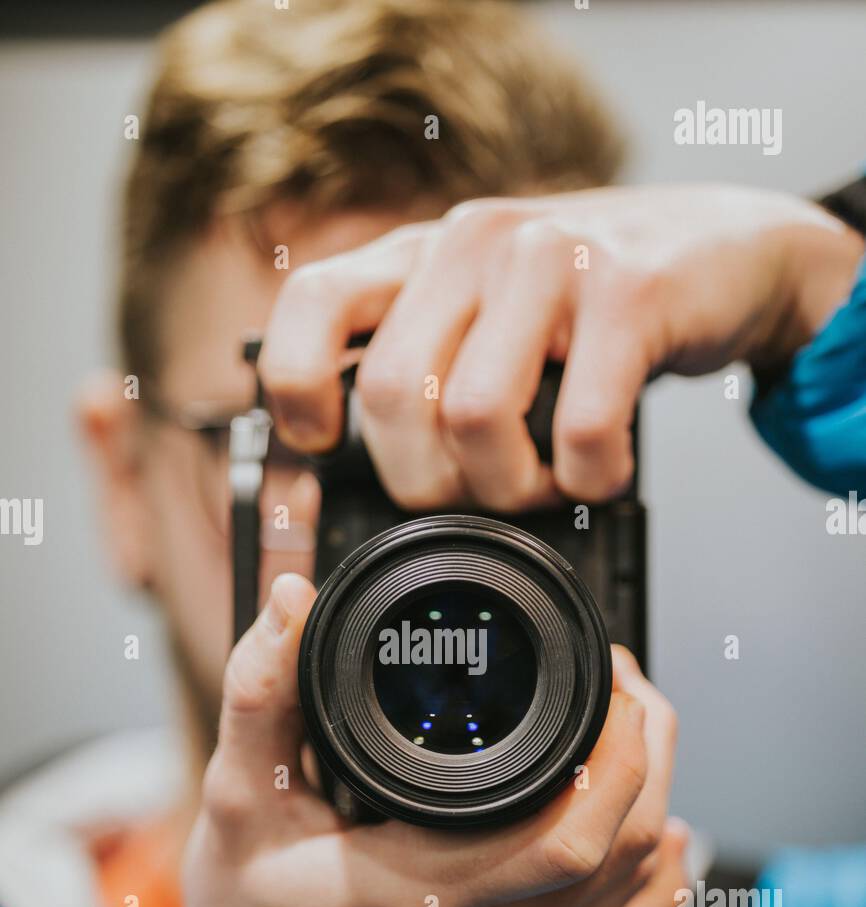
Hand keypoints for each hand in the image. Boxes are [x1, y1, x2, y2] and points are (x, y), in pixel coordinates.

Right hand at [146, 572, 683, 906]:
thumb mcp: (237, 804)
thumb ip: (262, 696)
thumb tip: (290, 603)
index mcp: (421, 899)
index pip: (575, 828)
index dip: (619, 744)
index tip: (607, 677)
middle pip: (625, 850)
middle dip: (647, 752)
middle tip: (624, 689)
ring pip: (635, 893)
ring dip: (655, 805)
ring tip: (637, 739)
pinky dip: (655, 882)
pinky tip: (662, 838)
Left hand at [259, 184, 862, 505]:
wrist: (731, 247)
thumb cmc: (597, 302)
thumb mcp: (492, 313)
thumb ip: (427, 361)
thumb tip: (358, 470)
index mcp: (424, 252)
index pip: (313, 303)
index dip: (299, 391)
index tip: (326, 446)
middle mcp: (473, 242)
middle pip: (391, 396)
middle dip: (428, 483)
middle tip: (479, 493)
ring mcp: (550, 259)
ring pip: (475, 418)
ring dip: (510, 489)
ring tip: (546, 484)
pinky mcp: (628, 292)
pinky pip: (579, 429)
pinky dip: (589, 480)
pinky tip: (604, 469)